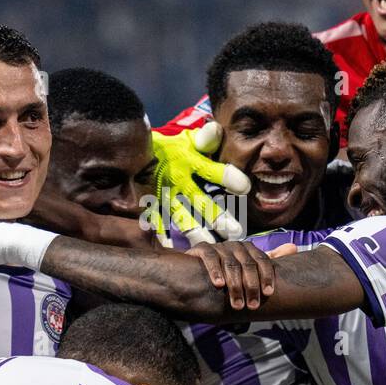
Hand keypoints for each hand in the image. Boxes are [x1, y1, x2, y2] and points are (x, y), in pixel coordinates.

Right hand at [148, 124, 250, 244]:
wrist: (139, 155)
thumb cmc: (175, 148)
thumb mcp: (190, 139)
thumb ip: (206, 137)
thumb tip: (216, 130)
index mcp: (189, 161)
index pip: (211, 170)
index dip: (228, 177)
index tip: (245, 188)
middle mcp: (177, 180)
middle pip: (199, 201)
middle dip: (217, 217)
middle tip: (236, 232)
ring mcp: (164, 196)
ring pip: (183, 218)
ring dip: (198, 233)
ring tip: (214, 247)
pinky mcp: (154, 208)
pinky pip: (161, 227)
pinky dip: (168, 240)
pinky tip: (184, 254)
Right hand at [186, 240, 276, 309]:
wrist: (197, 269)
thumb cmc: (229, 271)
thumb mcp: (250, 266)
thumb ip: (270, 259)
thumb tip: (293, 247)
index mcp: (250, 249)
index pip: (263, 260)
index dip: (267, 276)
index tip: (268, 293)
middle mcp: (236, 246)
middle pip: (247, 265)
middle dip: (251, 287)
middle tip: (252, 305)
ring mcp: (219, 247)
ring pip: (230, 264)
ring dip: (235, 286)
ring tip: (237, 304)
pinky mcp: (203, 249)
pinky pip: (210, 257)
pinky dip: (215, 271)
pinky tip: (219, 285)